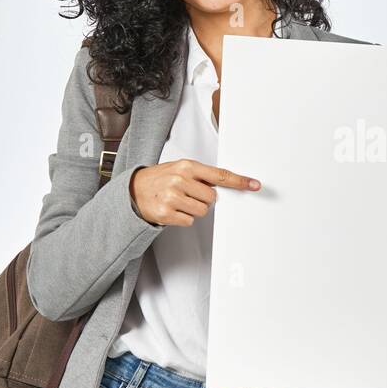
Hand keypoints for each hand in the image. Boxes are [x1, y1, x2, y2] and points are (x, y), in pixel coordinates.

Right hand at [129, 159, 260, 226]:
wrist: (133, 191)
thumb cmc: (159, 179)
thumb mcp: (179, 169)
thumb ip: (200, 175)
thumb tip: (223, 185)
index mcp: (187, 166)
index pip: (220, 175)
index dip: (239, 181)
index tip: (254, 184)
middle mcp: (180, 180)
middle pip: (212, 198)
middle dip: (204, 199)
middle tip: (189, 195)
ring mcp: (173, 197)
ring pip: (202, 211)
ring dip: (193, 209)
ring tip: (178, 201)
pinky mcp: (167, 213)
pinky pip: (190, 220)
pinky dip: (184, 218)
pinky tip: (173, 210)